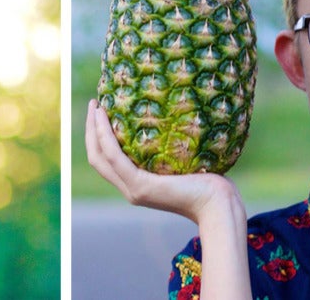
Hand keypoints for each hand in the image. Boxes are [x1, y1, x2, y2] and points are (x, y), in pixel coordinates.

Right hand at [85, 99, 253, 298]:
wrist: (218, 205)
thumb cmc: (210, 182)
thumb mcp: (186, 162)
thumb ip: (174, 149)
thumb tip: (178, 119)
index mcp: (138, 186)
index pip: (108, 161)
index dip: (99, 137)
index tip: (101, 112)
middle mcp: (131, 190)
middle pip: (97, 158)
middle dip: (90, 130)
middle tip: (94, 103)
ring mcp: (134, 190)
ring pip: (100, 156)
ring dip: (93, 129)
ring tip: (95, 105)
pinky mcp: (141, 186)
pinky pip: (114, 156)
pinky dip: (104, 135)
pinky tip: (105, 116)